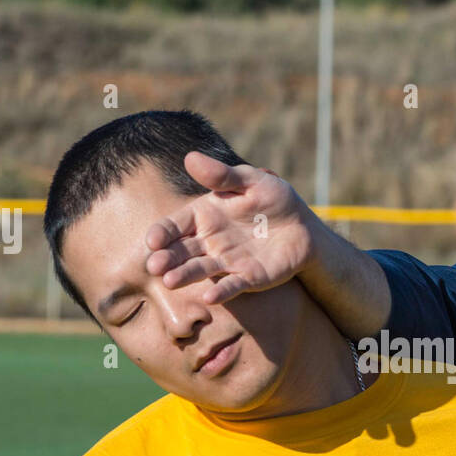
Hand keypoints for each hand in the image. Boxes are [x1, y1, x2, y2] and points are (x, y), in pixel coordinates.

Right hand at [143, 151, 321, 305]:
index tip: (152, 240)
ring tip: (169, 281)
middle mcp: (209, 241)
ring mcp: (226, 261)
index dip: (162, 233)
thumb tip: (190, 158)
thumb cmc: (273, 199)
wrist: (302, 225)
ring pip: (200, 269)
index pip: (175, 225)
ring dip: (185, 276)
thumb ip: (222, 175)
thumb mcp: (251, 181)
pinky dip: (221, 292)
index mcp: (204, 215)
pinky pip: (231, 286)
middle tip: (154, 266)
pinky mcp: (247, 278)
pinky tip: (210, 297)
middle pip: (181, 251)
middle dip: (166, 258)